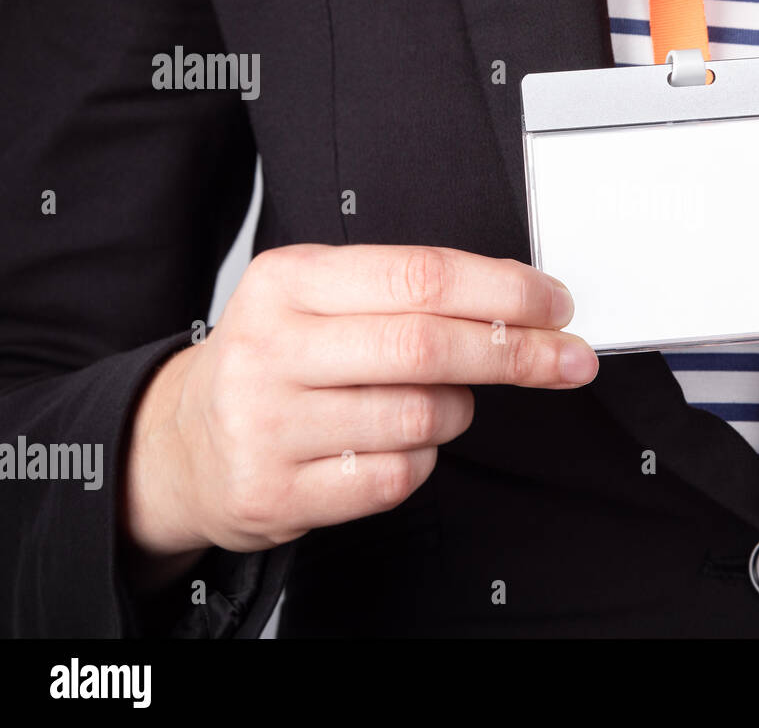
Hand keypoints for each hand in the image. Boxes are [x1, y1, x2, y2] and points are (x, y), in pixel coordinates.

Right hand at [121, 244, 595, 578]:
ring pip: (422, 416)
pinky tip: (393, 445)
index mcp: (289, 281)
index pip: (422, 276)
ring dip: (457, 412)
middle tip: (566, 359)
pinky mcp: (275, 492)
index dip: (506, 291)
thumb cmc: (277, 361)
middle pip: (429, 347)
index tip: (557, 306)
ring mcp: (267, 425)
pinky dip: (421, 460)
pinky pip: (397, 476)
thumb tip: (529, 304)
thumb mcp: (319, 299)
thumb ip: (410, 292)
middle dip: (517, 353)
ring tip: (434, 404)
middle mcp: (271, 348)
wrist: (182, 445)